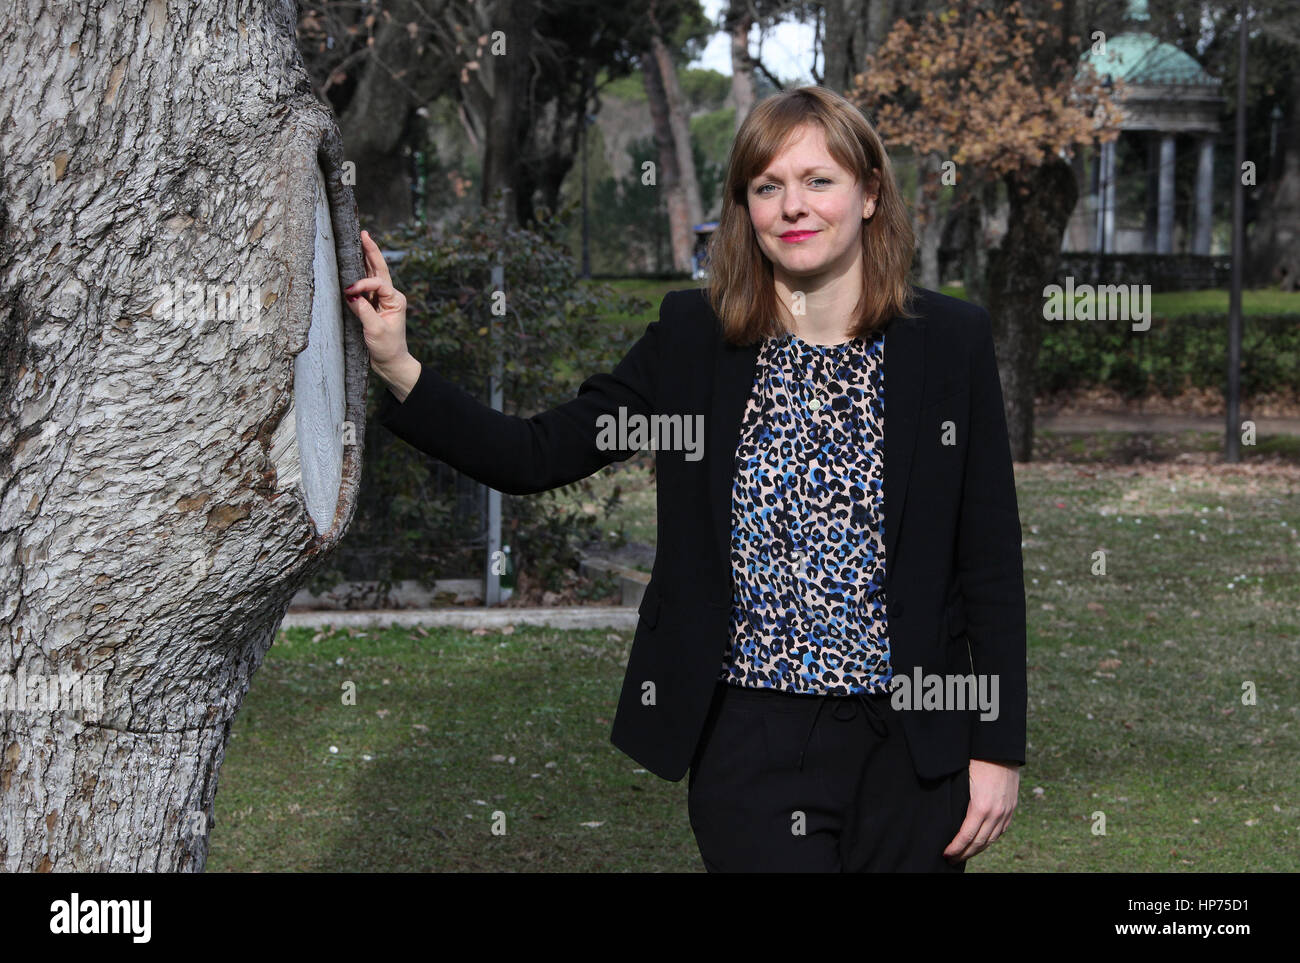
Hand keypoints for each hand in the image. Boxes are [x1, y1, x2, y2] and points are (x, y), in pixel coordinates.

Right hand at [345, 229, 409, 371]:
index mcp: (395, 300)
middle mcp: (391, 296)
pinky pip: (367, 285)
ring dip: (366, 258)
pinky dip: (360, 273)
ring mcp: (383, 299)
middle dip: (371, 251)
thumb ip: (364, 311)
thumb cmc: (387, 348)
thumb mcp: (375, 330)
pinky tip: (355, 262)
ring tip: (361, 240)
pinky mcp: (374, 304)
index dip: (362, 284)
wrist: (390, 362)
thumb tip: (351, 295)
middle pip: (380, 269)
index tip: (349, 294)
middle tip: (364, 234)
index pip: (378, 283)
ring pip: (374, 274)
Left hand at [943, 758, 1018, 864]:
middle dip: (964, 853)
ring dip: (977, 849)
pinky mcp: (1012, 808)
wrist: (999, 749)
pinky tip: (982, 842)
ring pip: (992, 839)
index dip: (956, 848)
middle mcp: (996, 813)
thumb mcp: (961, 781)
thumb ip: (957, 802)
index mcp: (980, 807)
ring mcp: (1006, 811)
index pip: (966, 836)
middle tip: (951, 859)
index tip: (945, 854)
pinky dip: (990, 839)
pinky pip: (1001, 830)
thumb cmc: (975, 760)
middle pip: (980, 842)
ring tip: (965, 854)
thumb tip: (945, 818)